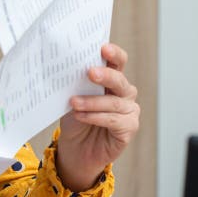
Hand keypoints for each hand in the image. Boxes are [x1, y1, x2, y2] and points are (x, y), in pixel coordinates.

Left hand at [57, 43, 139, 191]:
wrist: (75, 148)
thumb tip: (68, 68)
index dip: (114, 54)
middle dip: (105, 75)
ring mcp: (129, 111)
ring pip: (114, 102)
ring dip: (92, 102)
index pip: (118, 62)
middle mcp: (124, 93)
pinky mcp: (129, 128)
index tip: (103, 48)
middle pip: (119, 80)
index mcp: (111, 79)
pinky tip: (80, 116)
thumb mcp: (72, 96)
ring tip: (73, 102)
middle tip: (90, 72)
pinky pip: (113, 120)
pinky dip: (95, 117)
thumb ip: (76, 83)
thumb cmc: (75, 118)